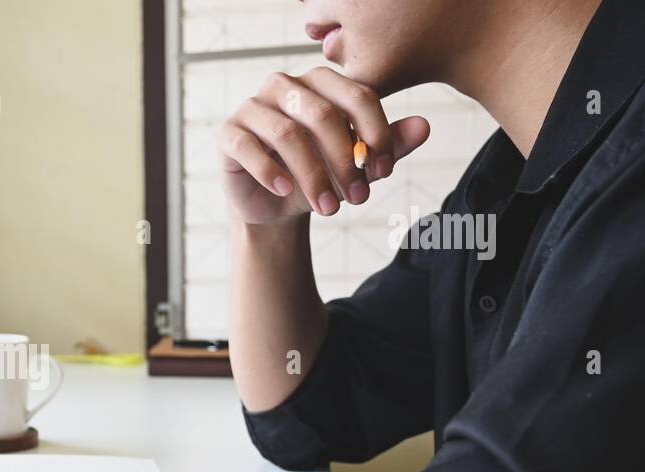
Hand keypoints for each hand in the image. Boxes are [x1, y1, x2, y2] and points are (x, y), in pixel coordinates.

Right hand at [217, 66, 430, 224]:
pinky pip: (249, 147)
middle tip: (359, 198)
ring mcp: (252, 106)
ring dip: (313, 176)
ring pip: (287, 134)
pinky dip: (271, 172)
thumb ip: (388, 145)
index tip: (385, 172)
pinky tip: (286, 192)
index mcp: (321, 81)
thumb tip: (425, 127)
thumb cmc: (317, 175)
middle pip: (323, 115)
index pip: (358, 95)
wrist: (274, 205)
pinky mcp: (228, 133)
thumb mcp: (356, 164)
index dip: (376, 133)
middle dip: (345, 161)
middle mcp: (284, 85)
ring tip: (328, 208)